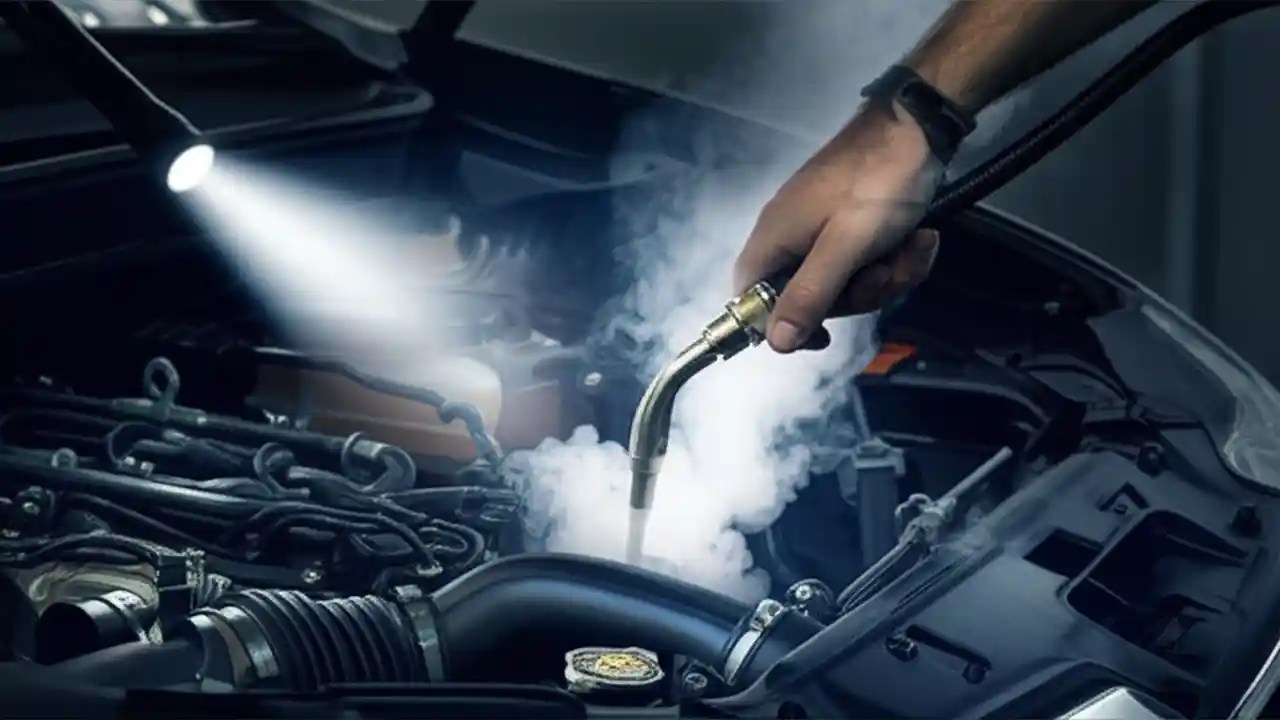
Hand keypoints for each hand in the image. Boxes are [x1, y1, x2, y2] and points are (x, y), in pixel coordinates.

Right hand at [734, 103, 945, 352]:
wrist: (917, 127)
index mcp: (773, 240)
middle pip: (808, 298)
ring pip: (845, 283)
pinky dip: (895, 257)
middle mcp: (789, 238)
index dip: (778, 324)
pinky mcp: (851, 225)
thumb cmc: (875, 184)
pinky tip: (918, 238)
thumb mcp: (845, 247)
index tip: (821, 336)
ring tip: (911, 246)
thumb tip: (775, 343)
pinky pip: (865, 262)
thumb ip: (809, 294)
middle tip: (883, 271)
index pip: (749, 298)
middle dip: (858, 294)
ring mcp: (822, 231)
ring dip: (886, 274)